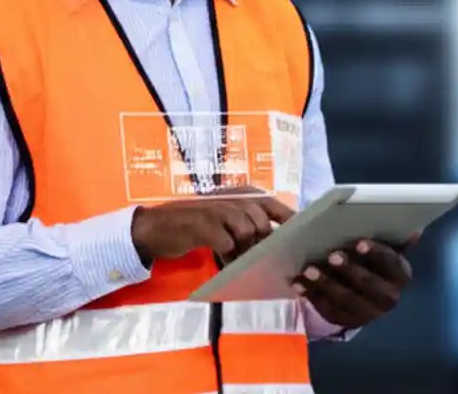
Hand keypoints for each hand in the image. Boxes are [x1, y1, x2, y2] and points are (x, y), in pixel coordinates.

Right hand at [131, 194, 293, 265]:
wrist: (154, 227)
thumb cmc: (194, 225)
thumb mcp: (224, 219)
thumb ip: (247, 224)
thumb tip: (278, 239)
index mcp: (239, 195)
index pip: (272, 204)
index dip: (288, 218)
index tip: (303, 234)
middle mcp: (230, 199)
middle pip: (262, 219)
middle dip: (265, 241)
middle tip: (265, 257)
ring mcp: (217, 210)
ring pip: (247, 231)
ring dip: (246, 250)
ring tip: (239, 259)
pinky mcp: (203, 226)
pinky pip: (227, 244)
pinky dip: (228, 256)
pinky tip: (223, 262)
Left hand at [292, 233, 419, 329]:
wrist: (370, 296)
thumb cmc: (376, 263)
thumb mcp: (388, 251)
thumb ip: (397, 241)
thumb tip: (415, 231)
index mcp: (401, 277)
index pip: (392, 264)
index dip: (376, 253)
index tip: (359, 243)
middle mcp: (389, 299)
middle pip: (368, 285)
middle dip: (349, 270)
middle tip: (331, 255)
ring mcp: (368, 314)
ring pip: (346, 300)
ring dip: (326, 285)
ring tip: (308, 270)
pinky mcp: (348, 322)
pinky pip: (329, 311)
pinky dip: (312, 297)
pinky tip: (299, 284)